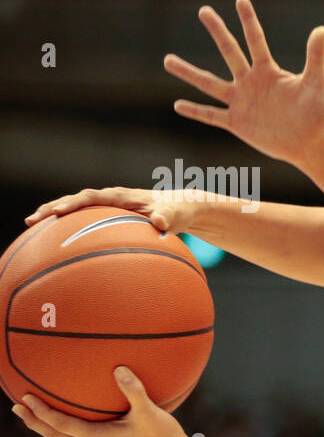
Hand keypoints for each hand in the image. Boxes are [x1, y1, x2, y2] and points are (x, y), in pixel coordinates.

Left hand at [12, 367, 191, 436]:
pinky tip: (72, 426)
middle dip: (35, 423)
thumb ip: (134, 389)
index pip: (61, 426)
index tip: (25, 399)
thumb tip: (119, 368)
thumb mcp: (150, 411)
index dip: (41, 413)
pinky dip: (67, 434)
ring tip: (37, 417)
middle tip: (17, 407)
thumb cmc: (164, 436)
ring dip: (48, 430)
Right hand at [25, 186, 205, 232]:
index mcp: (121, 195)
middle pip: (75, 201)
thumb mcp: (175, 214)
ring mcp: (107, 207)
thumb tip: (160, 222)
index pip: (91, 197)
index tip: (58, 213)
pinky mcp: (108, 216)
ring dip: (54, 216)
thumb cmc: (177, 211)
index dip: (73, 204)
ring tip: (31, 227)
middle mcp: (110, 198)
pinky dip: (68, 226)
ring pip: (75, 209)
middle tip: (32, 220)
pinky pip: (83, 219)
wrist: (180, 209)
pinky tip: (54, 241)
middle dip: (53, 208)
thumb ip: (167, 217)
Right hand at [164, 0, 323, 165]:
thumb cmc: (316, 113)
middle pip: (230, 52)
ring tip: (167, 59)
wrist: (310, 143)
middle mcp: (250, 82)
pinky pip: (211, 115)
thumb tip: (321, 28)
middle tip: (204, 10)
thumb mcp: (316, 84)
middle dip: (218, 31)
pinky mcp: (237, 123)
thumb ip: (315, 57)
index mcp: (269, 71)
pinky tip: (177, 104)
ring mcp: (241, 102)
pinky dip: (195, 111)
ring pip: (210, 84)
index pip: (256, 40)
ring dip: (189, 72)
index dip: (249, 20)